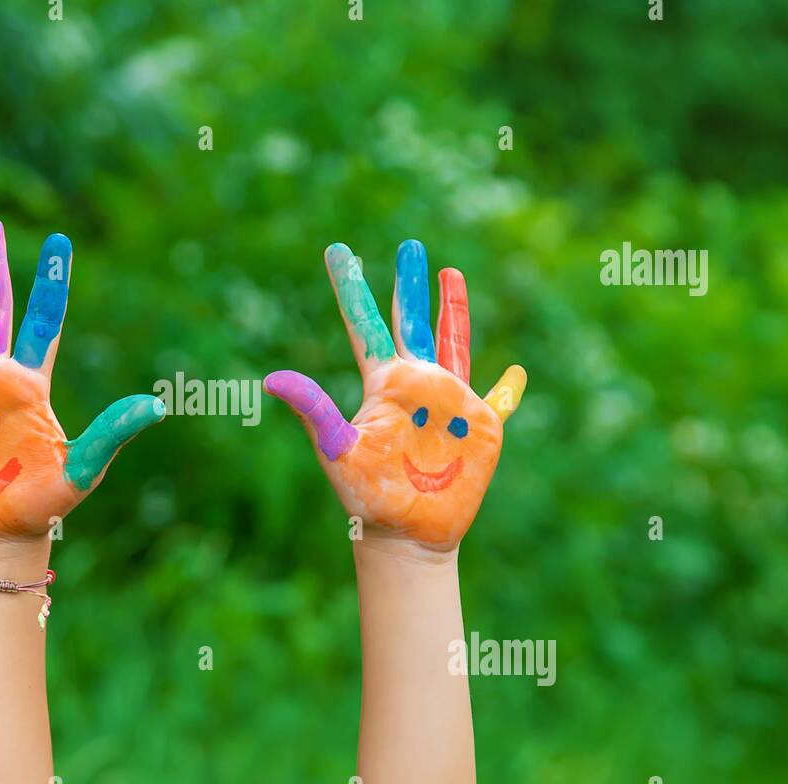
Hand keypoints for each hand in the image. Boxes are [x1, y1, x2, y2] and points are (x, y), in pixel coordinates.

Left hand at [264, 240, 525, 551]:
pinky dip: (508, 390)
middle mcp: (415, 384)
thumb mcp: (337, 446)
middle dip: (408, 284)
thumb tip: (271, 379)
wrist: (404, 533)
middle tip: (408, 245)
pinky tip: (516, 373)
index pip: (365, 325)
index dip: (350, 288)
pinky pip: (497, 402)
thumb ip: (313, 410)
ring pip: (453, 343)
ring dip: (453, 310)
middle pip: (411, 321)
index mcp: (382, 383)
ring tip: (450, 273)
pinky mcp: (479, 427)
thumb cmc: (364, 495)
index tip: (337, 251)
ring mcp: (448, 403)